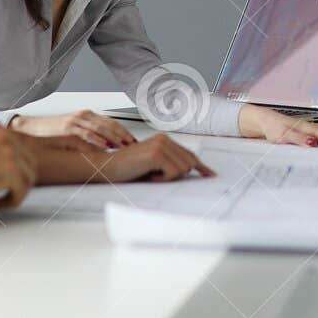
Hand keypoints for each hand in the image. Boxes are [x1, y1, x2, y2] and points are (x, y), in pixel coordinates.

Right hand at [0, 122, 36, 210]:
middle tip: (8, 190)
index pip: (22, 147)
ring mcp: (9, 153)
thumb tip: (14, 162)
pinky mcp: (9, 172)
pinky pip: (22, 191)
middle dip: (21, 179)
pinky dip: (13, 201)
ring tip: (2, 197)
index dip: (17, 166)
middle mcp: (6, 137)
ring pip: (29, 177)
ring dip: (18, 190)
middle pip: (30, 161)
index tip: (6, 177)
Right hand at [13, 110, 134, 147]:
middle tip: (133, 145)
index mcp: (88, 115)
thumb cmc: (54, 131)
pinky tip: (104, 145)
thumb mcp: (75, 130)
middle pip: (109, 124)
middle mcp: (84, 115)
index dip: (124, 132)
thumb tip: (108, 147)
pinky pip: (85, 133)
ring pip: (100, 128)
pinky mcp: (67, 127)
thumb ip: (90, 135)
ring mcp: (76, 120)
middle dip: (123, 135)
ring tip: (123, 147)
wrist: (32, 127)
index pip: (112, 122)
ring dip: (114, 138)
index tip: (133, 141)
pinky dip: (97, 139)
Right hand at [88, 134, 214, 182]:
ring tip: (148, 173)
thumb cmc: (128, 169)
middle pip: (189, 163)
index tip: (211, 175)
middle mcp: (165, 139)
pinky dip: (161, 179)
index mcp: (165, 140)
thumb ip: (170, 163)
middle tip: (153, 175)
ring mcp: (161, 145)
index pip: (189, 155)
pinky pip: (172, 173)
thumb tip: (192, 169)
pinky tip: (147, 174)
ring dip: (166, 177)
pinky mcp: (157, 154)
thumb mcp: (153, 165)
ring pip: (182, 169)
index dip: (201, 167)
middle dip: (175, 175)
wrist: (107, 168)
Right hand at [239, 105, 317, 148]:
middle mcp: (309, 128)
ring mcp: (296, 130)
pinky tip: (310, 143)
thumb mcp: (304, 137)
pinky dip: (301, 140)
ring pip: (313, 135)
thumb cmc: (288, 130)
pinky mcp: (282, 134)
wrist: (265, 120)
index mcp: (315, 131)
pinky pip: (293, 138)